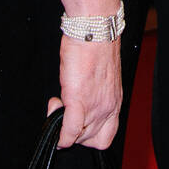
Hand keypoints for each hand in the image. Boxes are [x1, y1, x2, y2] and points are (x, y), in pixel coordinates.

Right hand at [49, 36, 121, 150]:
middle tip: (63, 112)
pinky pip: (70, 131)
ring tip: (57, 104)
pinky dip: (61, 134)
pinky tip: (54, 119)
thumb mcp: (101, 77)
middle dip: (73, 131)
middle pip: (90, 139)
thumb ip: (94, 94)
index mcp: (114, 101)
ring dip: (63, 126)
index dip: (89, 136)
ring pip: (78, 138)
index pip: (106, 135)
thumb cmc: (95, 46)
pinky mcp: (79, 101)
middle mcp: (108, 107)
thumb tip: (78, 102)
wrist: (94, 29)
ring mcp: (95, 107)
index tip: (77, 126)